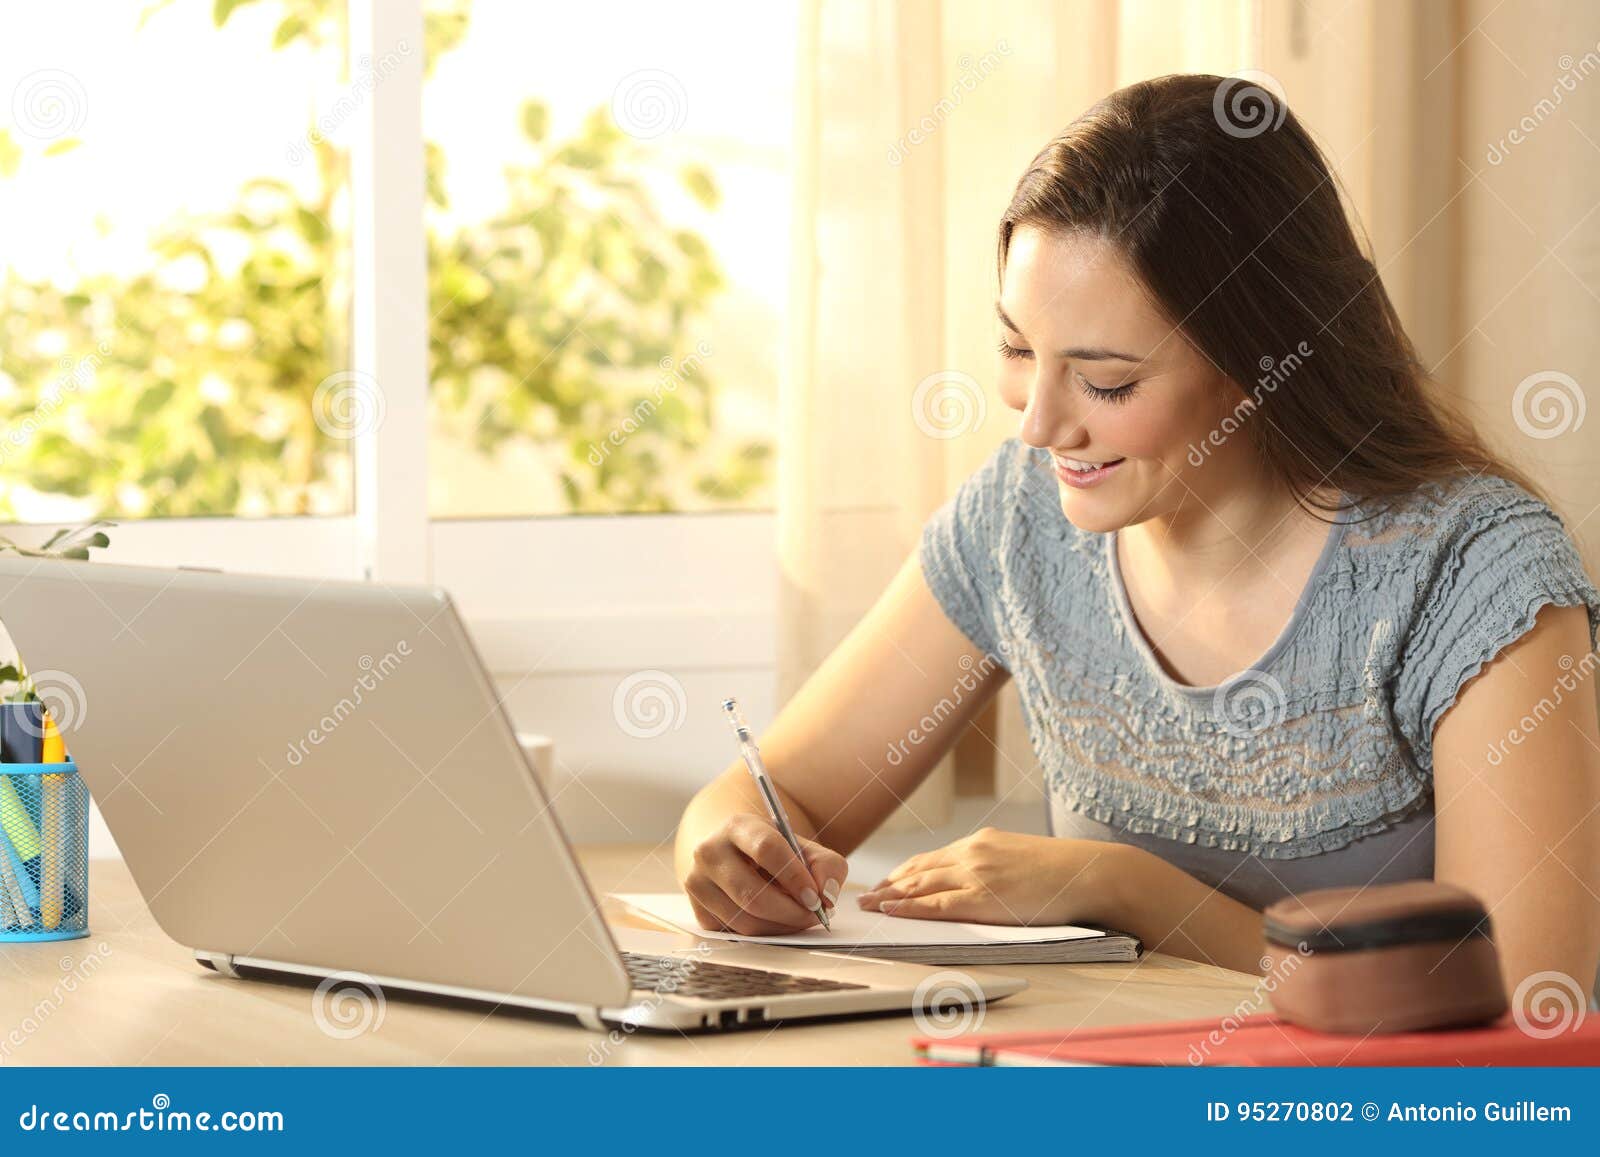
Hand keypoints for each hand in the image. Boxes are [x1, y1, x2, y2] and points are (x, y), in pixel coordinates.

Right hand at [683, 812, 847, 933]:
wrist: (738, 855)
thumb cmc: (776, 853)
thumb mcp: (804, 848)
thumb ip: (827, 866)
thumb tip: (826, 896)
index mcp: (738, 826)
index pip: (766, 850)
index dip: (795, 877)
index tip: (816, 898)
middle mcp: (709, 851)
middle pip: (753, 894)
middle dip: (791, 912)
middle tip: (814, 916)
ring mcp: (698, 882)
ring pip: (745, 920)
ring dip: (780, 927)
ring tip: (798, 918)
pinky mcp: (698, 911)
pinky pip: (736, 935)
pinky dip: (763, 935)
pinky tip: (775, 921)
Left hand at [857, 828, 1125, 925]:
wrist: (1088, 873)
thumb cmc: (1061, 872)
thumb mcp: (1017, 857)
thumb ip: (991, 864)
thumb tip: (973, 880)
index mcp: (980, 843)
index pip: (930, 858)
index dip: (902, 873)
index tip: (884, 883)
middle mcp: (972, 853)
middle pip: (917, 870)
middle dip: (888, 885)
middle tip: (864, 898)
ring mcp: (976, 874)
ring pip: (920, 886)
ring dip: (889, 896)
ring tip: (868, 906)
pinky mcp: (983, 897)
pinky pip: (936, 904)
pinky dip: (909, 907)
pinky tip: (890, 910)